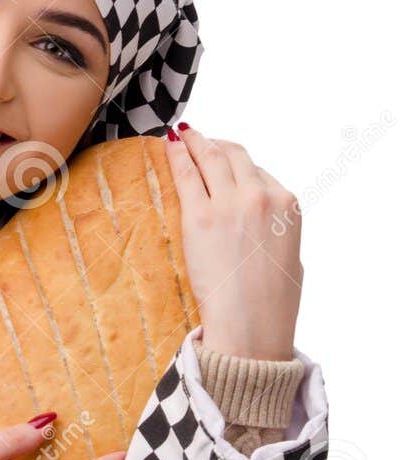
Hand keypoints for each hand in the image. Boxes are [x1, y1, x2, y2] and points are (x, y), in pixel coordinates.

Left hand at [164, 125, 302, 359]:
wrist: (253, 324)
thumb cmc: (272, 303)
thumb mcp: (290, 258)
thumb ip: (276, 232)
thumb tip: (262, 230)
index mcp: (287, 205)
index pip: (259, 172)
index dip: (237, 164)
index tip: (223, 160)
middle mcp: (261, 196)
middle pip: (235, 156)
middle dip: (216, 144)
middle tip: (200, 138)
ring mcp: (230, 203)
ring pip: (211, 157)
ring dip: (196, 141)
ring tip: (183, 135)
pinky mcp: (200, 216)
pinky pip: (186, 174)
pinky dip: (178, 155)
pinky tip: (169, 145)